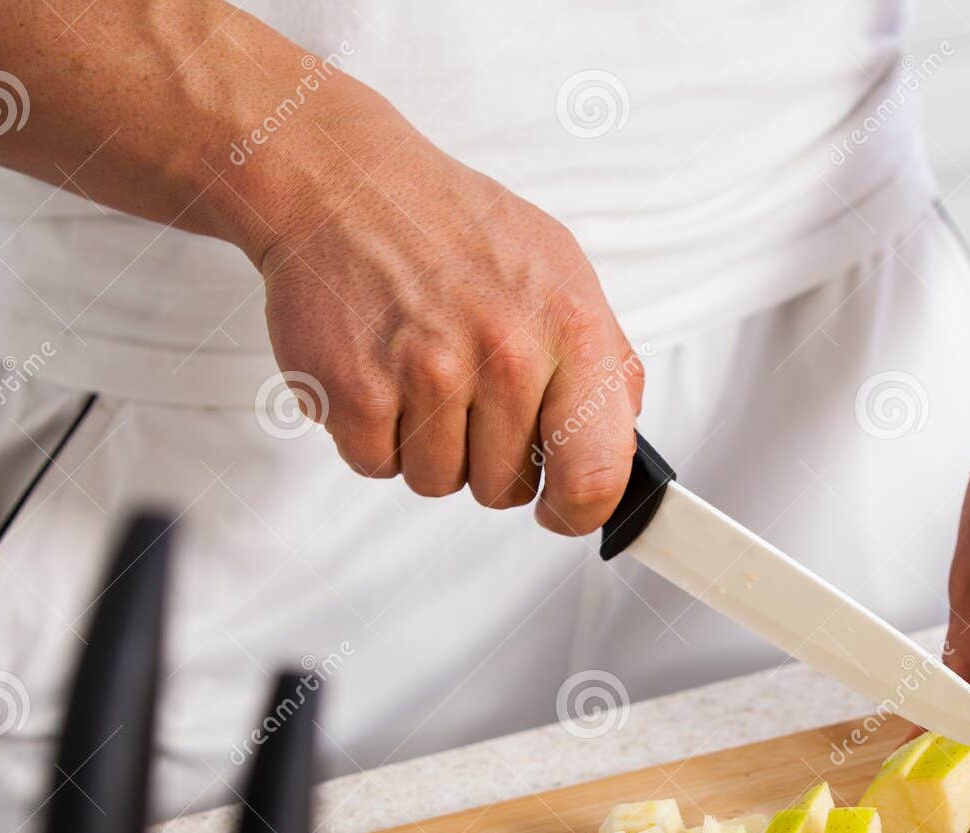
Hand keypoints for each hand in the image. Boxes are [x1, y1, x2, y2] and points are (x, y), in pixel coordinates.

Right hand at [251, 100, 640, 532]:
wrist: (347, 184)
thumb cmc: (457, 229)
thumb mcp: (563, 270)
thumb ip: (604, 360)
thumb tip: (622, 438)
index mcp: (569, 330)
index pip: (596, 471)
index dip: (579, 510)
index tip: (561, 510)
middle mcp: (504, 354)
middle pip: (505, 487)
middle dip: (488, 456)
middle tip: (468, 392)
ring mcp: (427, 375)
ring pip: (439, 482)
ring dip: (429, 445)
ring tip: (422, 373)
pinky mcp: (356, 392)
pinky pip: (377, 465)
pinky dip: (376, 435)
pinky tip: (382, 374)